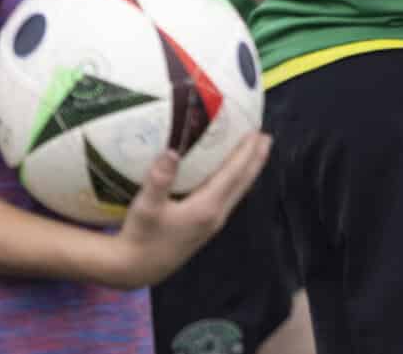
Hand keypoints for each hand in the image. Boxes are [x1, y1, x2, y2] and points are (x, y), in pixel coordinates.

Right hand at [99, 133, 270, 288]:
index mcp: (206, 207)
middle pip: (243, 182)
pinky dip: (236, 182)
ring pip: (238, 191)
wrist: (136, 271)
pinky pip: (229, 198)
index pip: (233, 174)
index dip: (246, 152)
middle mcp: (216, 215)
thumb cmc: (139, 237)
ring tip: (255, 152)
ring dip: (248, 170)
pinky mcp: (205, 228)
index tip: (257, 132)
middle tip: (266, 136)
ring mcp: (213, 223)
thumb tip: (171, 152)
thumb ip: (159, 180)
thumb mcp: (145, 208)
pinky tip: (230, 177)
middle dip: (256, 159)